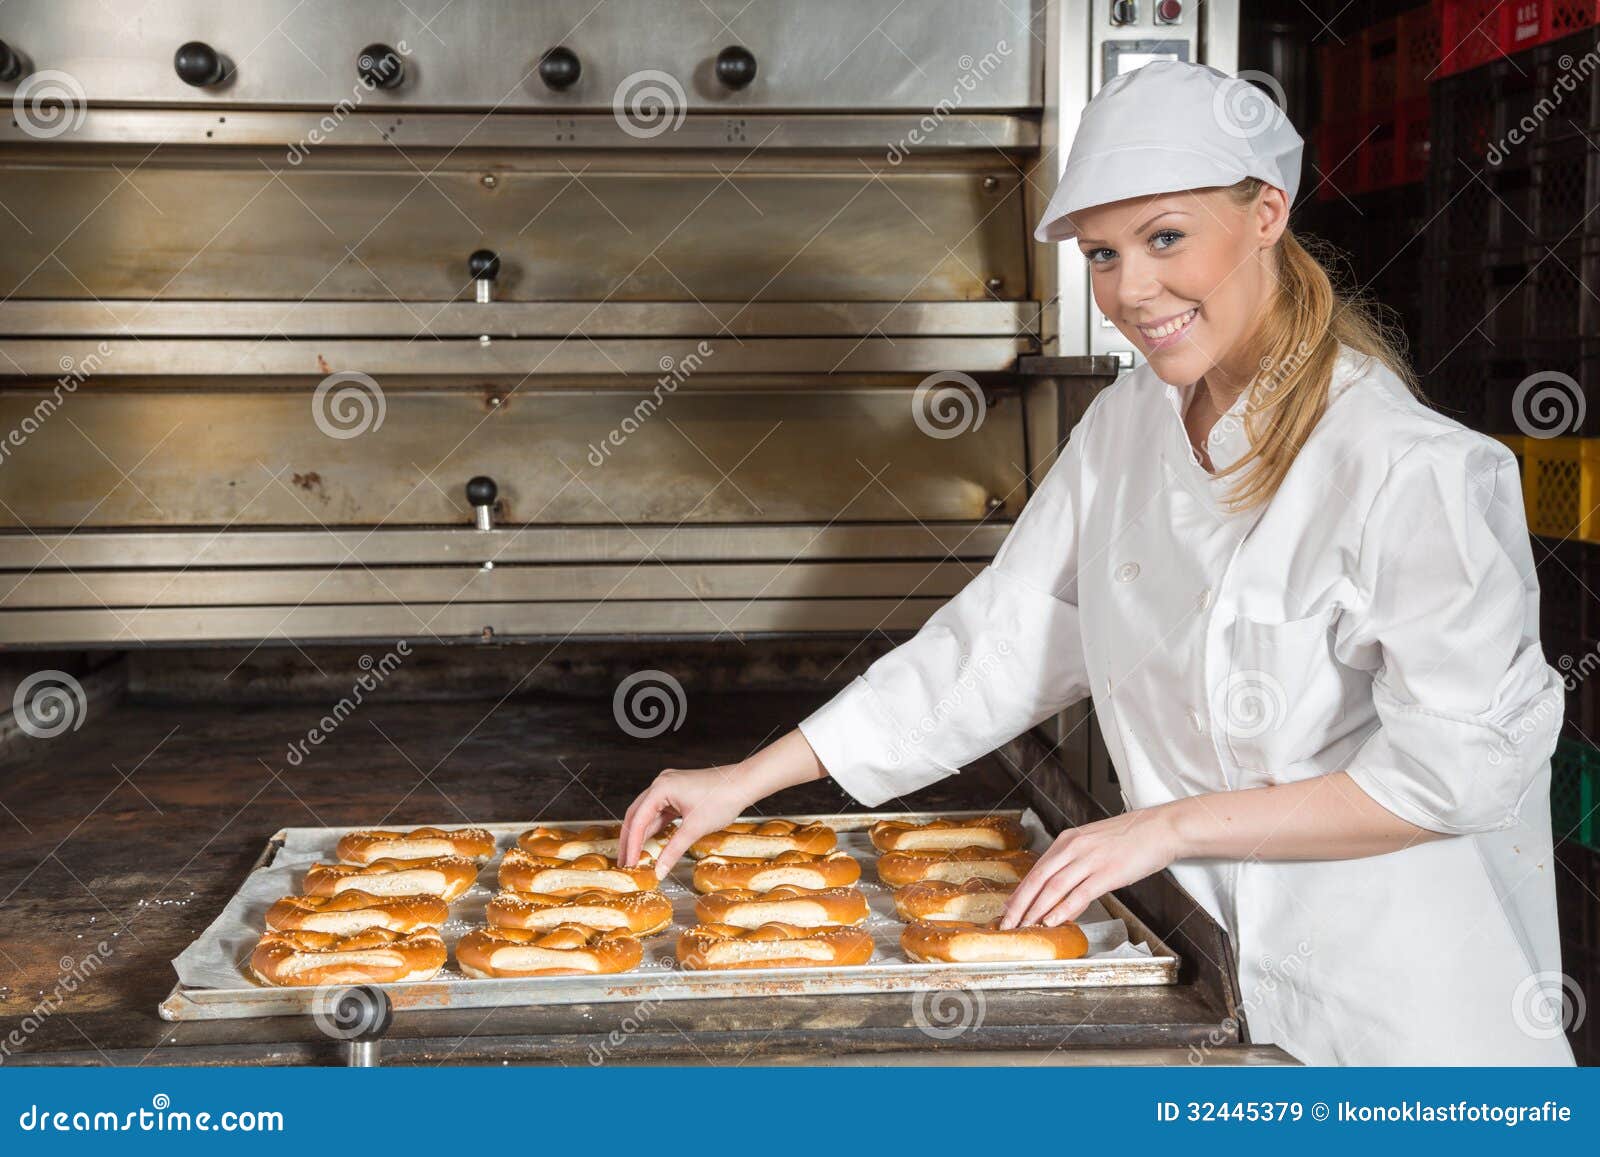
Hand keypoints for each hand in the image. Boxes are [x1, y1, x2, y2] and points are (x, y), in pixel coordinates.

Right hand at [617, 730, 831, 880]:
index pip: (638, 820)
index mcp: (661, 788)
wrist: (744, 783)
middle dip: (630, 839)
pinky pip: (660, 812)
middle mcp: (661, 784)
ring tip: (635, 856)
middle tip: (625, 862)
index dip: (631, 844)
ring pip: (648, 814)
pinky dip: (655, 828)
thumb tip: (659, 871)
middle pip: (637, 814)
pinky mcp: (678, 792)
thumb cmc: (722, 799)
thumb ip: (673, 850)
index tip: (628, 863)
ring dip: (642, 834)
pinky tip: (651, 843)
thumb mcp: (694, 829)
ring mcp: (669, 787)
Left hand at [998, 804, 1183, 928]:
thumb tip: (1058, 889)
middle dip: (1020, 904)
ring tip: (1025, 926)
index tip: (1008, 910)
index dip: (1020, 892)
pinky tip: (1053, 920)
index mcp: (1068, 841)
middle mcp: (1074, 847)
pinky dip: (1063, 909)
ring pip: (1054, 887)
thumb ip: (1074, 863)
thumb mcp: (1093, 844)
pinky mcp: (1108, 872)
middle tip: (1007, 923)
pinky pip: (1080, 893)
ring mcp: (1090, 859)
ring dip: (1036, 910)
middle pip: (1038, 879)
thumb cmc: (1130, 838)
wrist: (1161, 828)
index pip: (1036, 870)